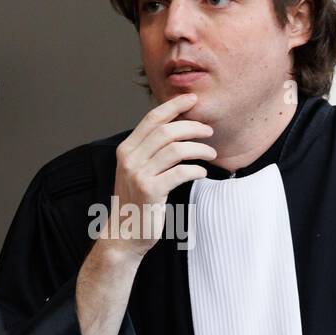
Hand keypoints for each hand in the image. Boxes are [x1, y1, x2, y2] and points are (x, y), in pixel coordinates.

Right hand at [104, 93, 215, 256]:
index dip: (173, 106)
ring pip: (175, 149)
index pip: (151, 119)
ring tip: (210, 153)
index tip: (193, 99)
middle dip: (192, 126)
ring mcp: (138, 175)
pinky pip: (180, 172)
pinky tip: (202, 173)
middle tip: (208, 131)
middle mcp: (130, 159)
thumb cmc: (137, 202)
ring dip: (198, 148)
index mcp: (126, 150)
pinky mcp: (150, 191)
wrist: (125, 234)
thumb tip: (177, 129)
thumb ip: (150, 151)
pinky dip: (196, 169)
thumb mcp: (137, 171)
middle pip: (166, 131)